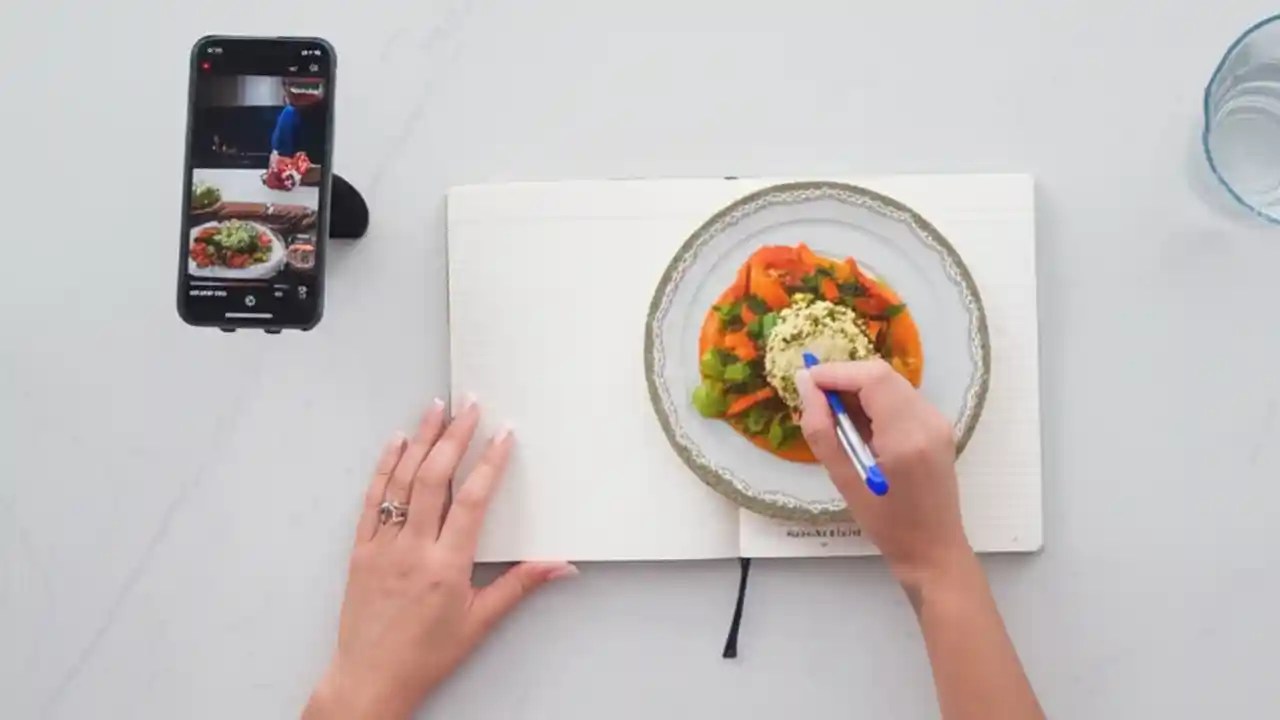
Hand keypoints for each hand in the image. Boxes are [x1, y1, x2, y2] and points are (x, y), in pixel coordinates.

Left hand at [304, 399, 576, 719]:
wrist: (369, 679)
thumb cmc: (425, 656)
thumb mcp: (480, 622)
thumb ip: (520, 585)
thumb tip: (561, 566)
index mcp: (445, 566)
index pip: (472, 500)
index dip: (489, 463)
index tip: (503, 435)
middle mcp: (412, 548)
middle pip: (434, 478)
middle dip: (454, 436)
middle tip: (470, 406)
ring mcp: (382, 546)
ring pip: (401, 480)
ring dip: (421, 440)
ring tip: (435, 408)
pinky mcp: (360, 550)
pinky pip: (372, 499)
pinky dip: (384, 467)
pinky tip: (395, 443)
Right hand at [795, 360, 970, 581]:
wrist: (933, 549)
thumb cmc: (886, 524)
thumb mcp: (843, 481)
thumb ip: (822, 430)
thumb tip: (805, 386)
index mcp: (906, 437)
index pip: (872, 379)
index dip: (836, 372)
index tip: (807, 380)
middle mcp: (928, 421)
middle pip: (883, 375)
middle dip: (846, 377)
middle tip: (816, 397)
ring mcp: (939, 422)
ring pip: (892, 383)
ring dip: (860, 388)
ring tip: (836, 414)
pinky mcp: (939, 427)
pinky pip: (902, 398)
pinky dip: (877, 400)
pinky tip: (862, 425)